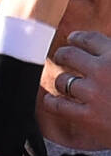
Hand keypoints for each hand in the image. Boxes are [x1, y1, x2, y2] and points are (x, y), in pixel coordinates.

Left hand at [43, 31, 110, 147]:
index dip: (77, 38)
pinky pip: (56, 105)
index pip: (89, 39)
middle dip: (62, 55)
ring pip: (63, 80)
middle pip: (68, 55)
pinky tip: (52, 100)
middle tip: (61, 57)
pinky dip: (51, 101)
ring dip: (63, 82)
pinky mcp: (87, 117)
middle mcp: (104, 71)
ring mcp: (94, 94)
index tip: (72, 39)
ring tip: (66, 84)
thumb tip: (101, 48)